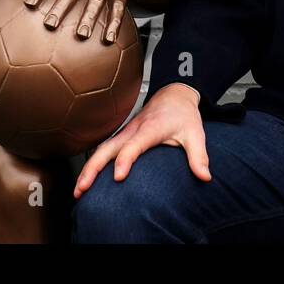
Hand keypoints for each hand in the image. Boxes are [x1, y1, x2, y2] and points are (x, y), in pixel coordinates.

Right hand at [72, 84, 208, 198]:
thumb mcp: (195, 133)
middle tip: (82, 188)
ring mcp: (125, 132)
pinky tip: (87, 178)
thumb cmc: (182, 113)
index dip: (126, 160)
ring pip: (101, 149)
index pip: (134, 145)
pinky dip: (93, 163)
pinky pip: (104, 148)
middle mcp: (133, 130)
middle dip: (93, 168)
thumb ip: (199, 156)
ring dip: (89, 168)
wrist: (174, 93)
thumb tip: (205, 177)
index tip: (119, 176)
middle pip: (107, 148)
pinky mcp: (123, 135)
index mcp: (150, 129)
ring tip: (79, 189)